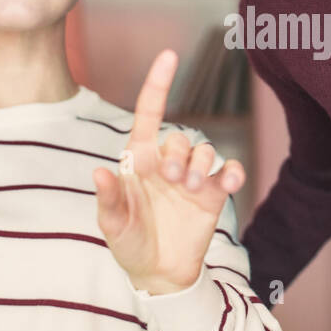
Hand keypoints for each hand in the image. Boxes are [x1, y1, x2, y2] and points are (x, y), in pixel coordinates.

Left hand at [92, 49, 246, 294]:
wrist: (159, 275)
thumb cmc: (130, 244)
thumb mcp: (112, 226)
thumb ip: (109, 200)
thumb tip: (98, 172)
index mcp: (139, 160)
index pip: (149, 113)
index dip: (158, 84)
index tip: (170, 55)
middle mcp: (167, 163)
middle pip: (180, 137)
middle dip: (178, 152)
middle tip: (172, 179)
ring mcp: (192, 177)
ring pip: (205, 151)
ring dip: (200, 164)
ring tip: (191, 189)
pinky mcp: (214, 194)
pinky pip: (229, 171)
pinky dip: (232, 172)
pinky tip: (227, 182)